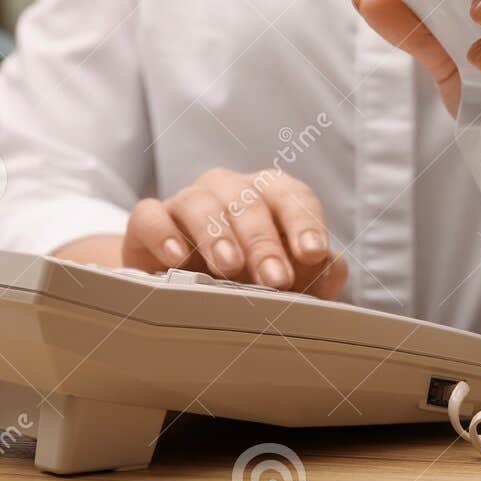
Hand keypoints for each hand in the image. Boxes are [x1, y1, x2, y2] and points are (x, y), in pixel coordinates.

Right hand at [115, 168, 347, 298]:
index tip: (313, 254)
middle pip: (250, 203)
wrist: (184, 290)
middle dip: (265, 243)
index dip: (305, 223)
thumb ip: (318, 273)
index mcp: (272, 196)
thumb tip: (332, 267)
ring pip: (202, 203)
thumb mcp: (289, 281)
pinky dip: (163, 233)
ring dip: (218, 235)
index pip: (294, 198)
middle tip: (276, 280)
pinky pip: (151, 215)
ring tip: (230, 269)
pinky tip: (176, 258)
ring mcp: (188, 201)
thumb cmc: (250, 280)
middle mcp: (232, 190)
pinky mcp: (148, 221)